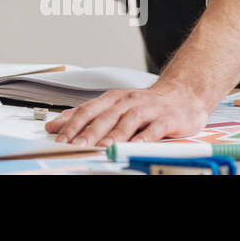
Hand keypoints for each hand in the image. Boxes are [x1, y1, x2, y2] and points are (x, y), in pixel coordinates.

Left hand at [44, 80, 213, 146]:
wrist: (182, 93)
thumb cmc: (145, 103)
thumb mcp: (114, 104)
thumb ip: (87, 115)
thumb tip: (57, 124)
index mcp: (112, 99)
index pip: (87, 109)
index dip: (71, 123)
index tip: (57, 136)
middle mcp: (128, 101)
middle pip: (104, 116)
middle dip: (87, 132)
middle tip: (74, 145)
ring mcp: (148, 109)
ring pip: (127, 121)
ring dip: (113, 134)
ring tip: (101, 147)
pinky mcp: (167, 119)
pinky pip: (155, 129)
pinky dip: (144, 137)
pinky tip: (135, 146)